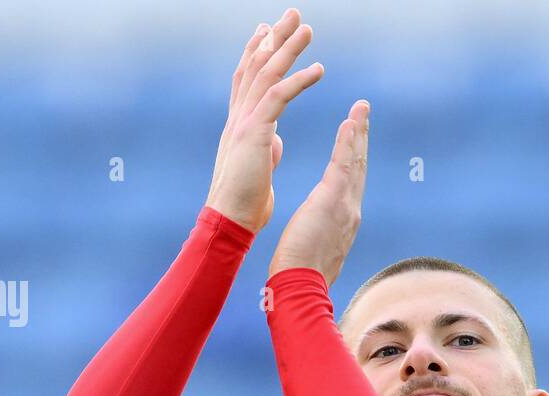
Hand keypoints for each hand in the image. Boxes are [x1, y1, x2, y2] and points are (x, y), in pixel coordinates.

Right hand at [204, 8, 323, 234]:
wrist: (230, 220)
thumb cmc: (245, 201)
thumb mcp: (258, 166)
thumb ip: (265, 146)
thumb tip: (274, 137)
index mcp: (239, 125)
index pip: (248, 79)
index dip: (257, 52)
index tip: (268, 30)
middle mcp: (238, 117)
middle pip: (256, 66)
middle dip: (274, 38)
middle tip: (292, 13)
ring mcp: (244, 122)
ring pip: (267, 74)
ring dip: (288, 49)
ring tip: (308, 28)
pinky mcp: (254, 133)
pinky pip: (279, 97)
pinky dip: (299, 80)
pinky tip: (318, 69)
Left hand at [268, 99, 369, 286]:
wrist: (300, 286)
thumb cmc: (299, 274)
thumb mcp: (312, 248)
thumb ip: (317, 233)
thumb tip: (314, 230)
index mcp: (343, 221)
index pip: (349, 183)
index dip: (353, 158)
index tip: (353, 137)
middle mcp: (351, 211)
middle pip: (359, 167)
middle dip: (361, 138)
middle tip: (363, 111)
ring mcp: (346, 206)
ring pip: (355, 162)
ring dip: (359, 132)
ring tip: (361, 108)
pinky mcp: (333, 202)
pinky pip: (343, 166)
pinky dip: (348, 142)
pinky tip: (350, 122)